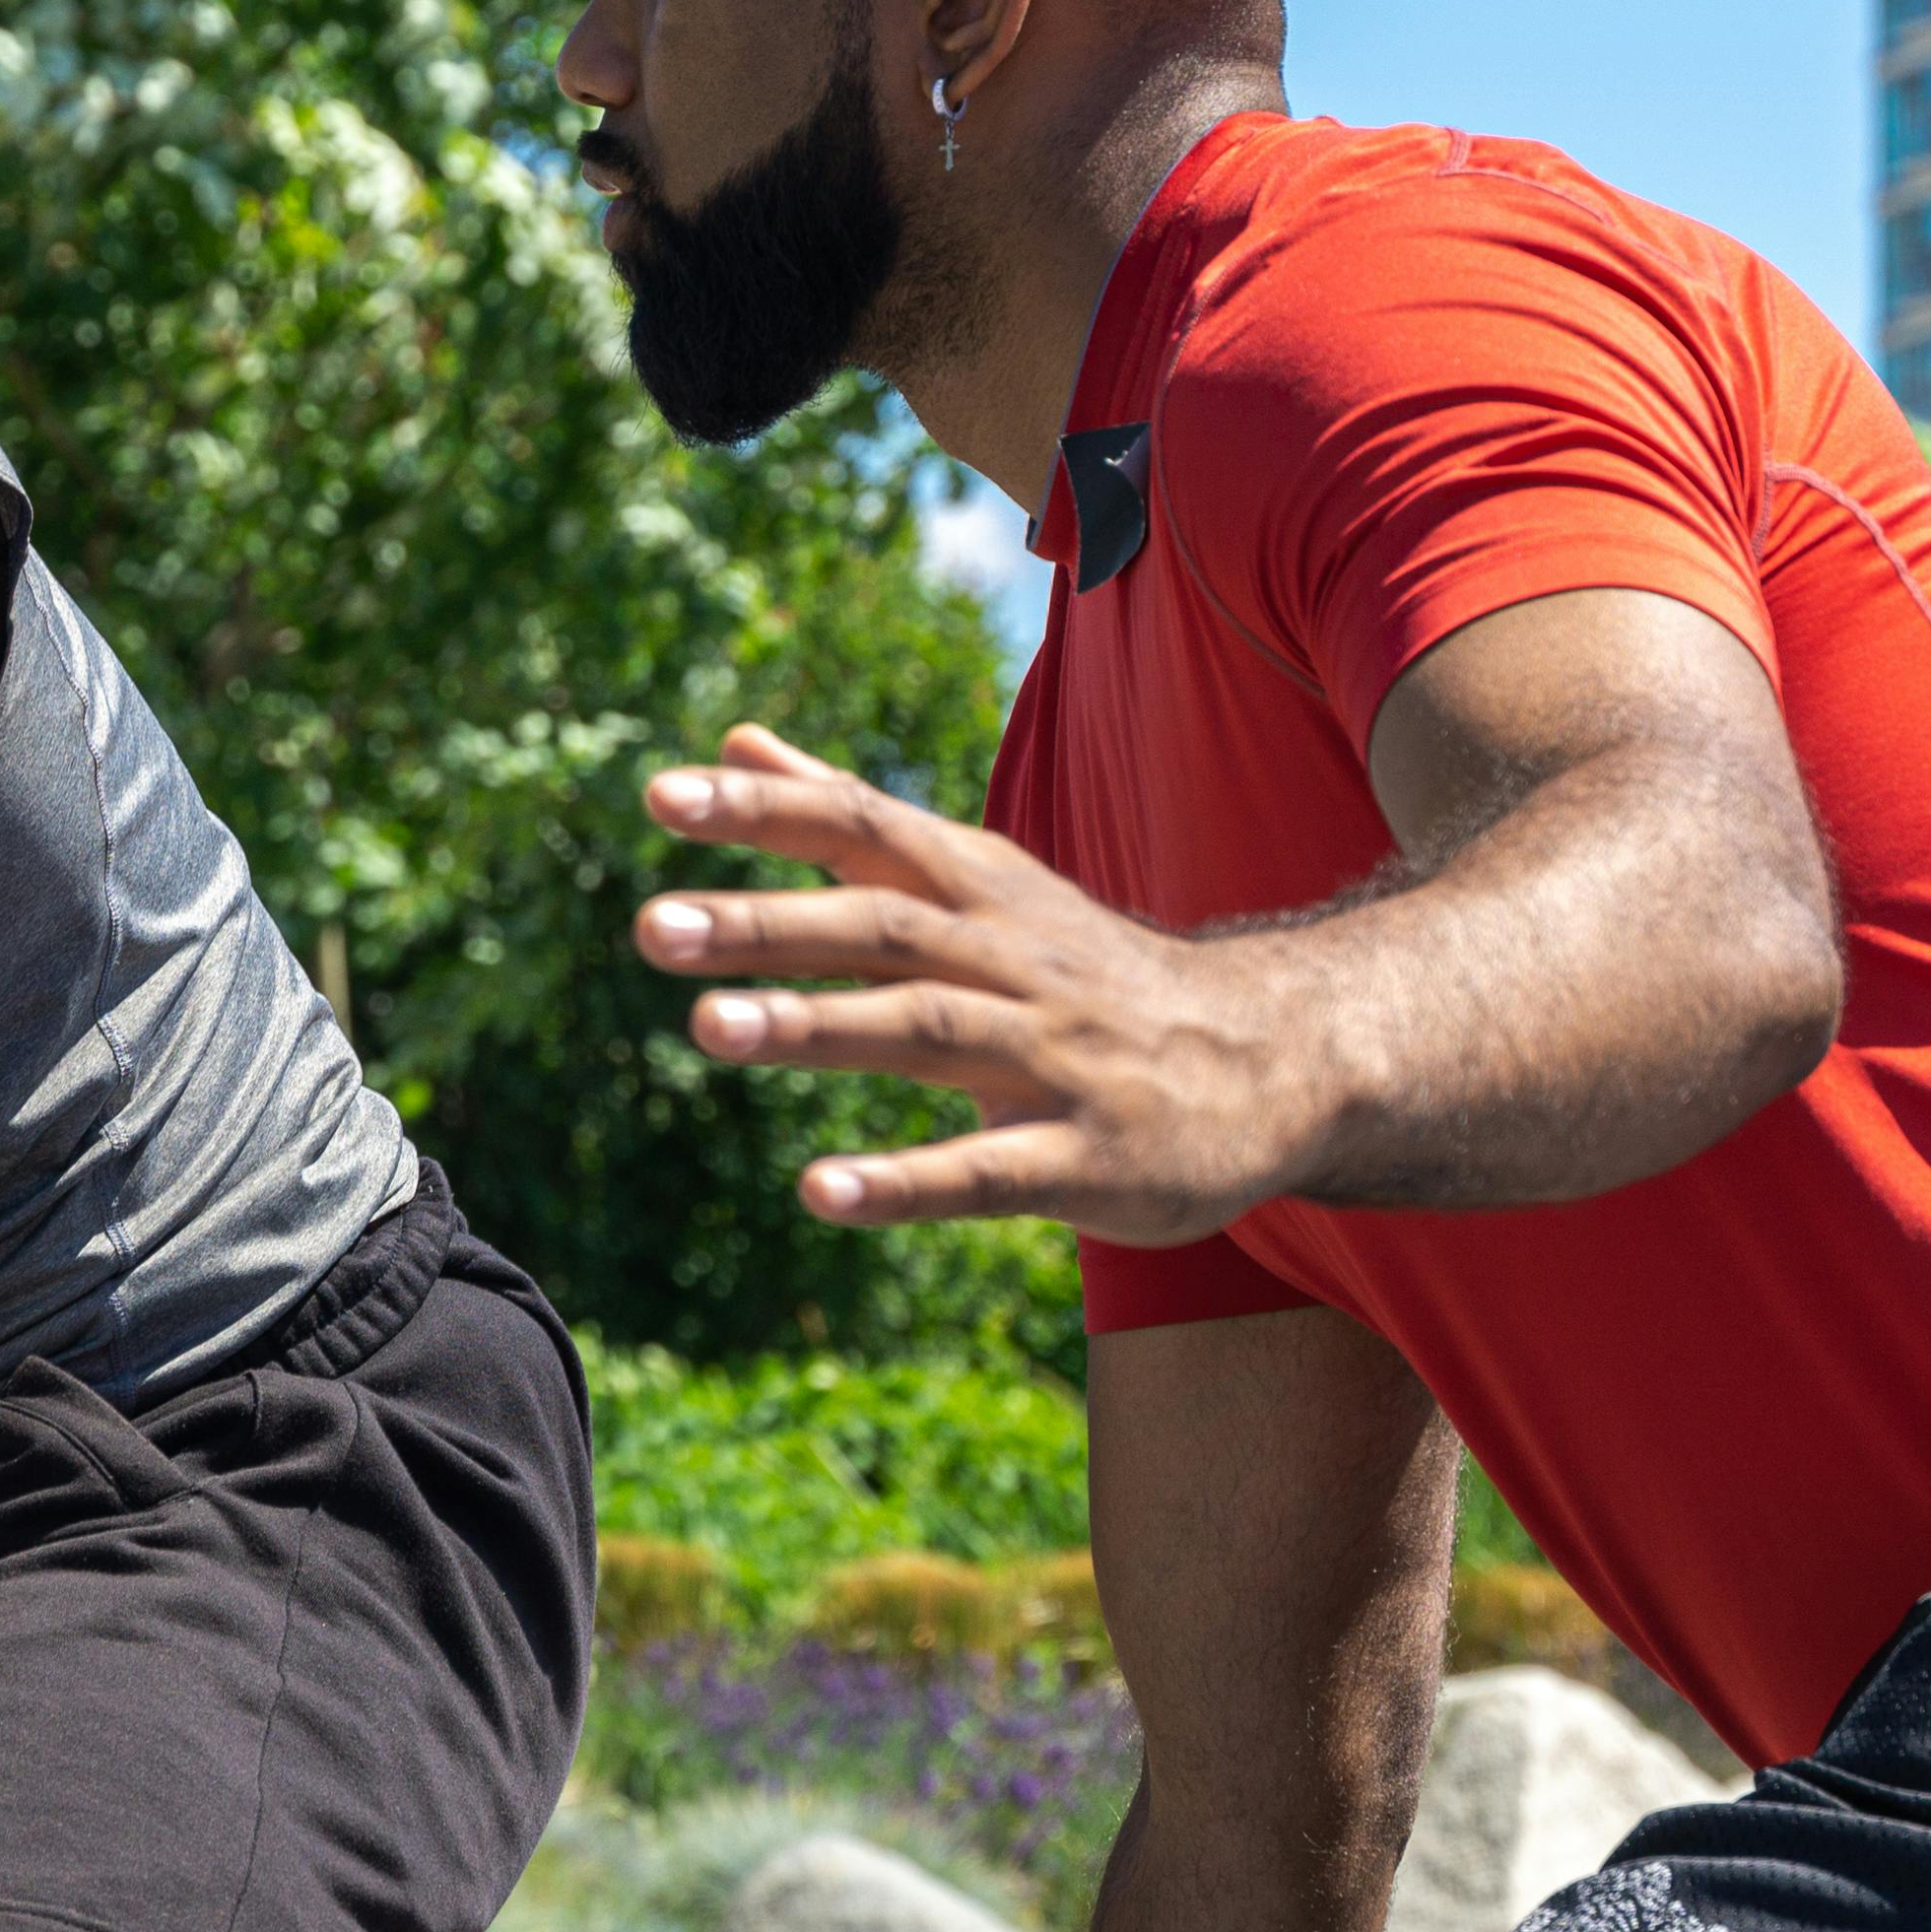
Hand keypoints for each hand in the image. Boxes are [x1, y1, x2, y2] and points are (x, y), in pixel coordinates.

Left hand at [634, 723, 1328, 1243]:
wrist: (1276, 1059)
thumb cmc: (1090, 971)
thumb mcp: (982, 880)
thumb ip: (852, 818)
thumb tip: (736, 740)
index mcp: (982, 890)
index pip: (865, 827)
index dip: (768, 810)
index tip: (662, 793)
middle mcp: (1013, 959)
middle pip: (884, 927)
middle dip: (769, 924)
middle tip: (653, 927)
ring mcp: (1054, 1057)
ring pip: (928, 1031)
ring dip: (818, 1027)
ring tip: (709, 1029)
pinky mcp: (1085, 1158)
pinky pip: (986, 1170)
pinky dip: (904, 1180)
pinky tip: (821, 1191)